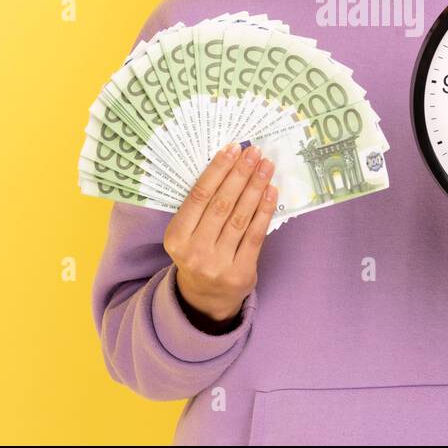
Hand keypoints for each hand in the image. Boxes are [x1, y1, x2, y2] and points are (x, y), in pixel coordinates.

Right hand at [163, 142, 277, 327]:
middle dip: (240, 174)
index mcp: (176, 237)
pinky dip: (264, 211)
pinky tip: (271, 192)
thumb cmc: (198, 253)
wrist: (205, 299)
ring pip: (240, 217)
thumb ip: (203, 206)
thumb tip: (230, 164)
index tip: (233, 149)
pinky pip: (255, 235)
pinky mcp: (240, 272)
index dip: (217, 170)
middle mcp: (195, 251)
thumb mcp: (188, 233)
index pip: (199, 196)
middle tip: (254, 152)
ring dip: (255, 187)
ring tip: (266, 166)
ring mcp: (218, 264)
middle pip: (221, 204)